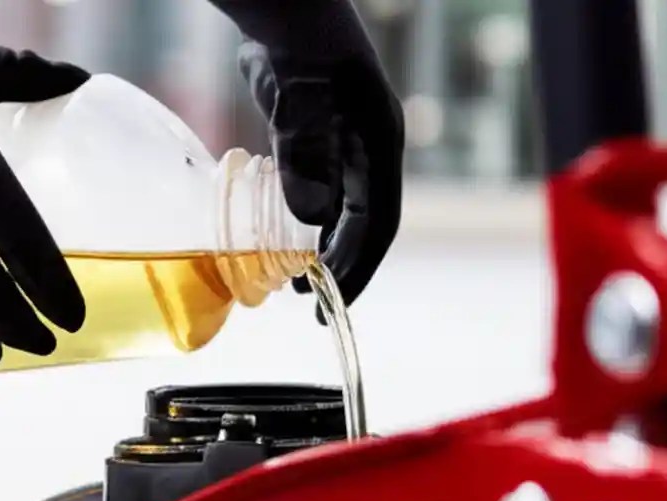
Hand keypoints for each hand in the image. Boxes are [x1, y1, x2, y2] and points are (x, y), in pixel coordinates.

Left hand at [215, 0, 403, 318]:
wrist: (286, 14)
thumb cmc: (300, 53)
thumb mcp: (301, 105)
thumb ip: (305, 156)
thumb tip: (315, 219)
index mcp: (380, 148)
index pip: (379, 224)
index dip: (360, 266)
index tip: (334, 300)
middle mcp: (370, 152)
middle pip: (365, 224)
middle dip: (343, 267)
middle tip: (314, 305)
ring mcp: (346, 147)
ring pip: (342, 212)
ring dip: (324, 249)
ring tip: (298, 282)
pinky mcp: (318, 140)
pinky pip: (320, 194)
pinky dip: (307, 222)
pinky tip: (287, 239)